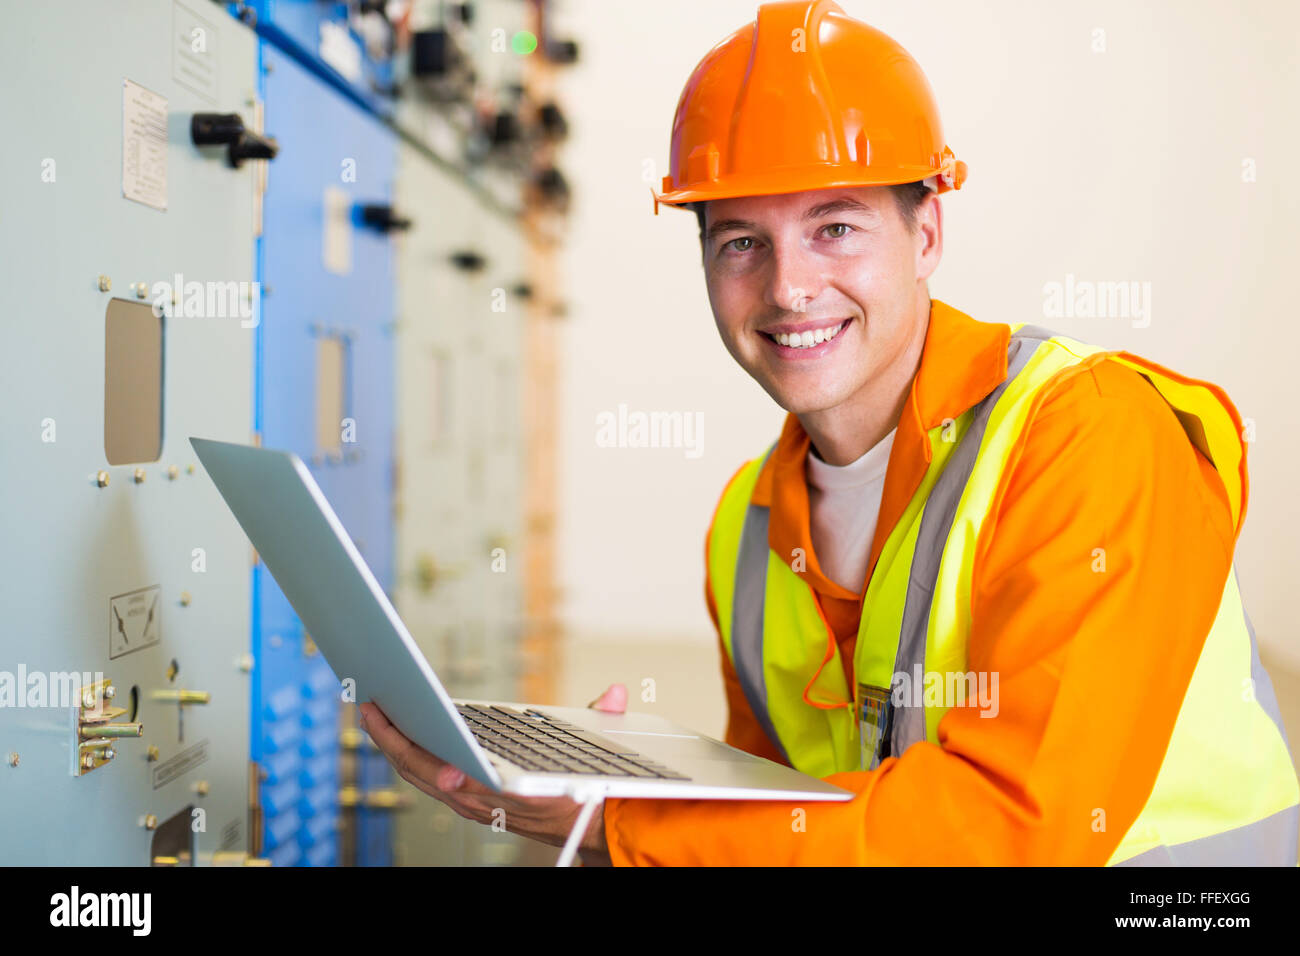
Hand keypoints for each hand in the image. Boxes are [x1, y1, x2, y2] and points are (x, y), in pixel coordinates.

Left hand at [358, 683, 627, 865]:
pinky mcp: (463, 797)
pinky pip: (423, 775)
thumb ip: (600, 722)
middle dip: (394, 741)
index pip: (473, 788)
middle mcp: (483, 804)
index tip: (442, 768)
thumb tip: (617, 693)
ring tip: (375, 708)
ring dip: (392, 744)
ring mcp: (468, 803)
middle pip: (426, 774)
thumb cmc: (586, 789)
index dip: (452, 776)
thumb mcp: (596, 756)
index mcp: (514, 797)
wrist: (584, 827)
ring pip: (418, 775)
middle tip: (372, 704)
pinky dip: (405, 751)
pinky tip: (395, 728)